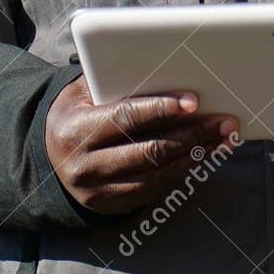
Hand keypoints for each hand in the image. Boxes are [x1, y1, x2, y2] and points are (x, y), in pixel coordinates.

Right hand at [45, 76, 239, 216]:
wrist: (49, 157)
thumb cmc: (77, 114)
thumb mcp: (83, 94)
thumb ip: (115, 83)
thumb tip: (164, 67)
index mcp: (76, 130)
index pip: (126, 118)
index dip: (161, 109)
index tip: (194, 101)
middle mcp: (85, 165)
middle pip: (150, 150)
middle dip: (193, 134)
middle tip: (225, 121)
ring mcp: (98, 191)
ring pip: (158, 175)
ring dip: (197, 156)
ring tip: (224, 138)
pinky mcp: (112, 205)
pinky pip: (156, 190)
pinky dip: (184, 172)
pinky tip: (205, 157)